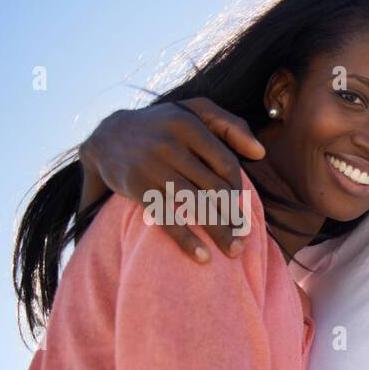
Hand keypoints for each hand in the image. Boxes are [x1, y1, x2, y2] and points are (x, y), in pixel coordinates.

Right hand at [79, 97, 265, 261]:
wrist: (107, 136)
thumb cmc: (164, 127)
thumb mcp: (194, 112)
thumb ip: (230, 126)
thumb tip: (260, 153)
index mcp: (187, 125)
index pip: (226, 164)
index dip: (239, 191)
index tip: (242, 207)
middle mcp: (169, 144)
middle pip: (214, 188)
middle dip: (233, 217)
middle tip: (244, 238)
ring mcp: (151, 166)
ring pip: (195, 205)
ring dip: (219, 232)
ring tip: (234, 250)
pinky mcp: (136, 187)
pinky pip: (167, 218)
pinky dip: (187, 240)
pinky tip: (204, 256)